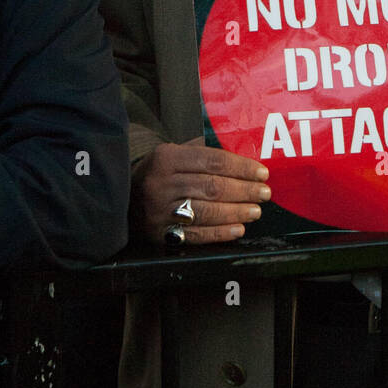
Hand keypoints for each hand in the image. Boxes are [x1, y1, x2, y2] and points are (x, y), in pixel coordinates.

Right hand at [135, 137, 270, 244]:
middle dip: (244, 190)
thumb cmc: (160, 172)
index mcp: (167, 157)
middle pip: (212, 187)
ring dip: (236, 212)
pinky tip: (238, 229)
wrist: (123, 195)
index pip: (213, 161)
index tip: (262, 173)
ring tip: (256, 211)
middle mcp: (162, 183)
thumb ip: (204, 155)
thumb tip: (245, 162)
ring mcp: (159, 210)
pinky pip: (195, 234)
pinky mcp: (159, 233)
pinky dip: (220, 233)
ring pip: (206, 211)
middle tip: (265, 193)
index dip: (241, 168)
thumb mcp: (174, 153)